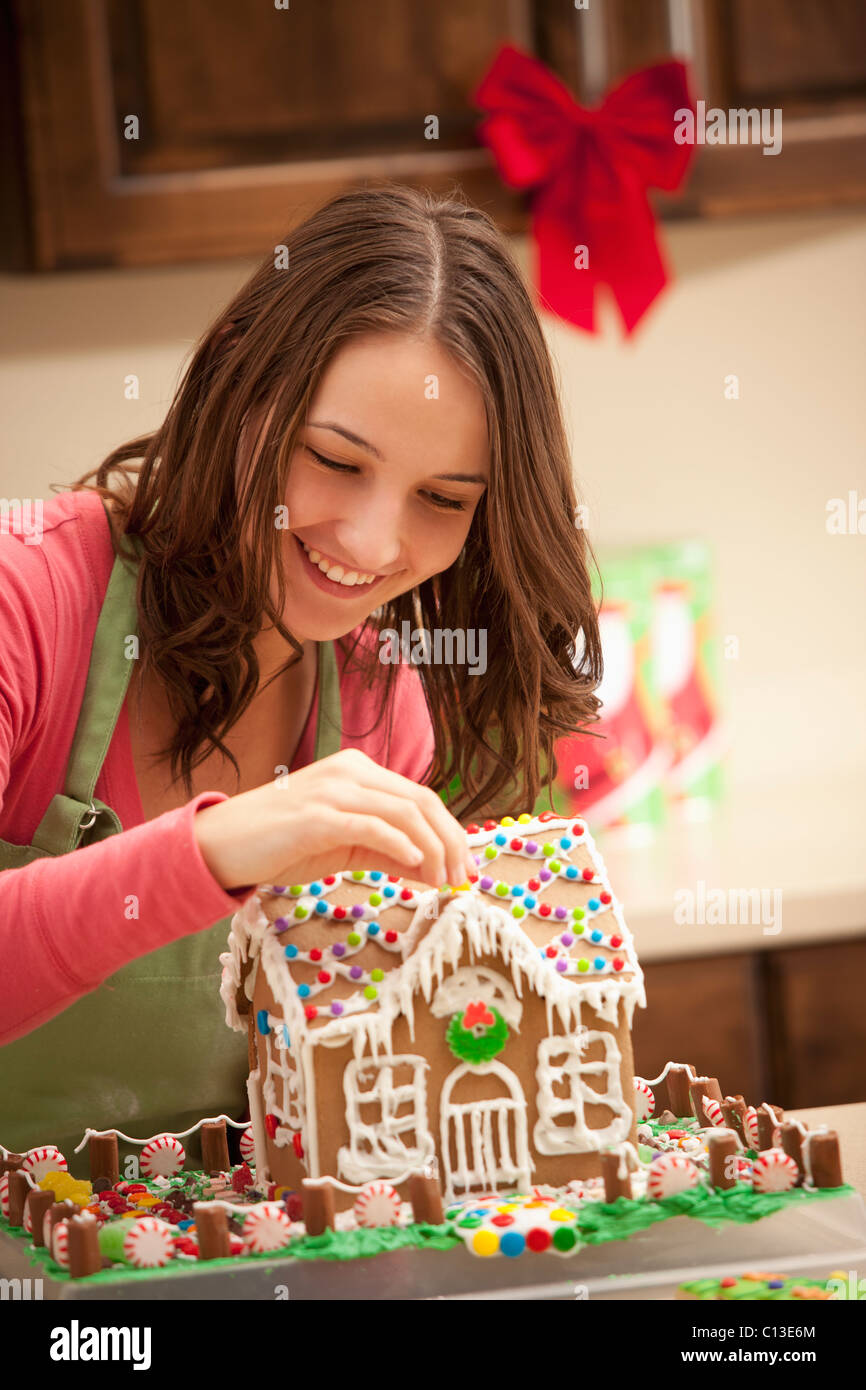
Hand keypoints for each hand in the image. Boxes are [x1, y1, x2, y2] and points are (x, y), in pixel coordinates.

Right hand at [192, 748, 476, 892]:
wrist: (223, 844)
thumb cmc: (282, 844)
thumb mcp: (345, 845)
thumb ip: (388, 852)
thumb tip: (434, 871)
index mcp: (359, 772)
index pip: (421, 797)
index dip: (451, 832)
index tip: (466, 868)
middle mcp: (350, 772)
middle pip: (421, 800)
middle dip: (451, 841)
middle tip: (464, 878)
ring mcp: (333, 791)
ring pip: (403, 811)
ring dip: (432, 849)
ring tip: (442, 881)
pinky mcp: (316, 816)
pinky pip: (370, 826)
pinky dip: (400, 845)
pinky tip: (415, 867)